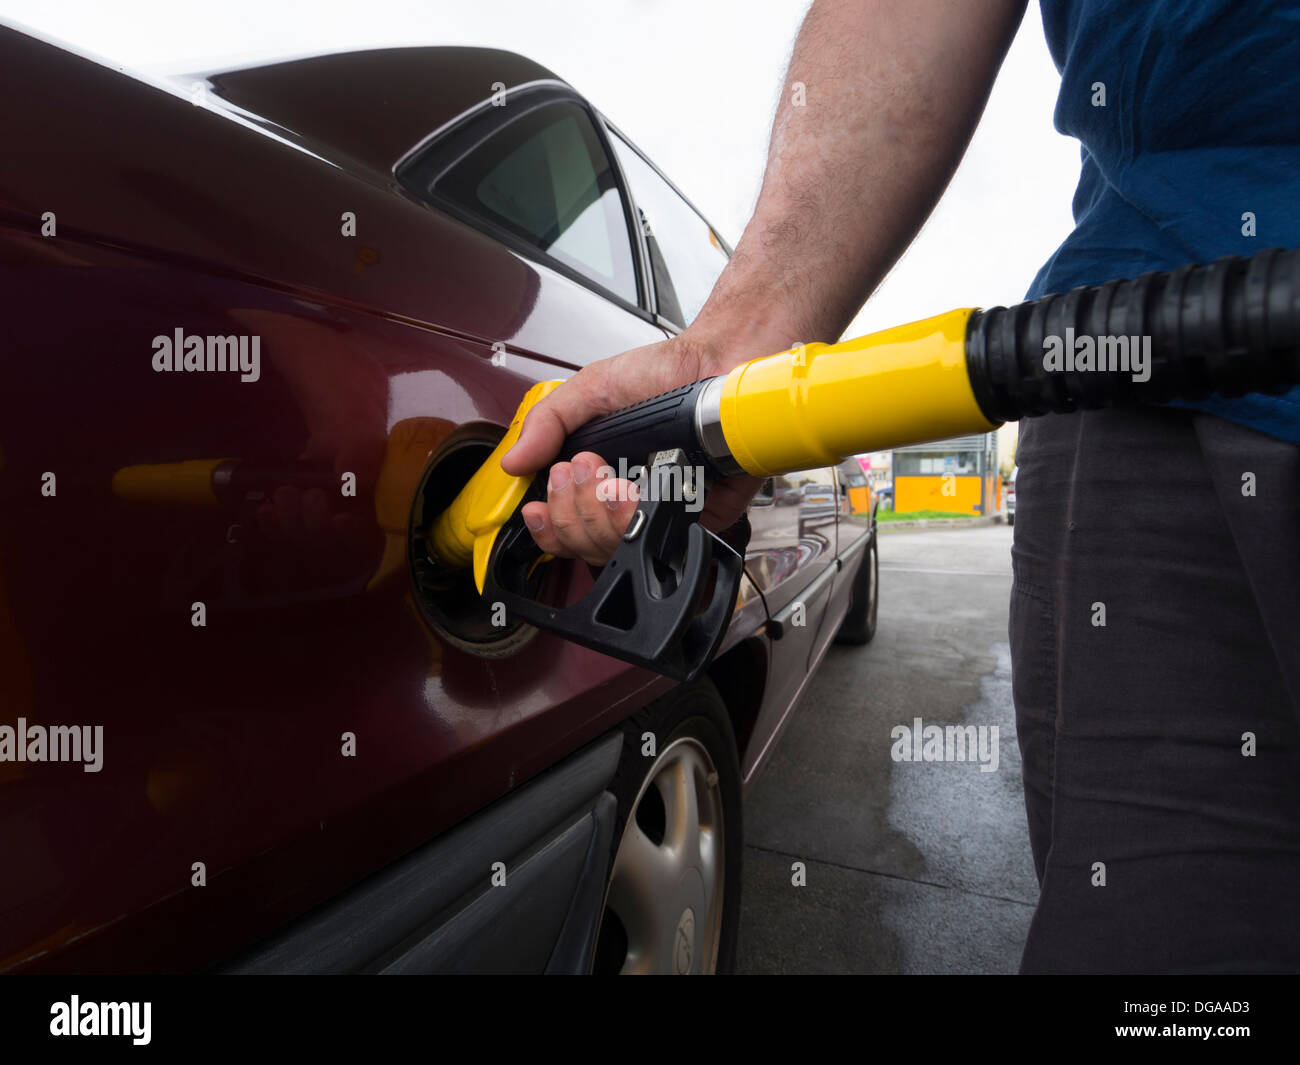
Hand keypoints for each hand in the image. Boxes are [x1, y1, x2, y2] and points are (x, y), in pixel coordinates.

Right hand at [502, 330, 765, 562]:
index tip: (542, 498)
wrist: (718, 364)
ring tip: (607, 475)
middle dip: (571, 509)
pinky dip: (636, 519)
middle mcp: (627, 501)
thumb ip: (549, 423)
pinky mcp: (695, 518)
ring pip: (614, 547)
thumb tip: (513, 462)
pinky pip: (657, 539)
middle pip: (582, 543)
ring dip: (599, 512)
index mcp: (599, 478)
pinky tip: (632, 491)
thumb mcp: (593, 389)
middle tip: (581, 468)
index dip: (547, 525)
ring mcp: (660, 512)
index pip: (562, 528)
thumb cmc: (666, 373)